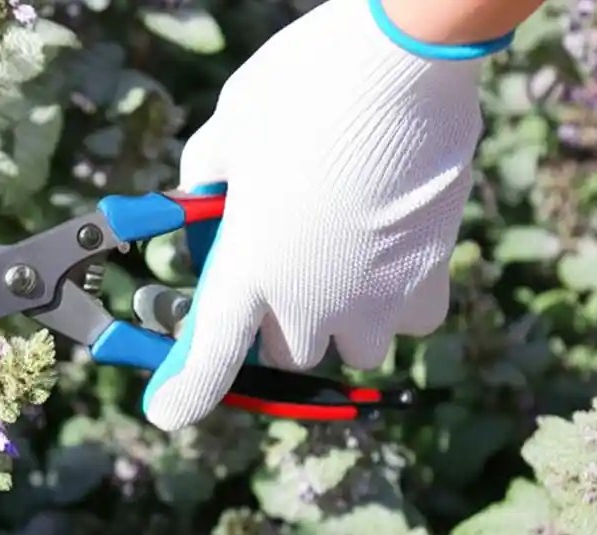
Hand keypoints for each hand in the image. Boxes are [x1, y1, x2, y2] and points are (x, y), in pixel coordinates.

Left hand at [139, 0, 515, 430]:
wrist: (401, 63)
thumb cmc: (301, 89)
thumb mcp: (225, 133)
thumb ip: (203, 185)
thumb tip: (200, 200)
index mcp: (245, 274)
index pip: (209, 364)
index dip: (183, 394)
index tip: (165, 409)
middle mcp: (308, 305)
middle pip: (284, 350)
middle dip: (274, 320)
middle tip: (275, 263)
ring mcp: (374, 300)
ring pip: (351, 345)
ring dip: (338, 317)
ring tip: (336, 255)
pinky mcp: (431, 280)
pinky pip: (408, 320)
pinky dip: (397, 300)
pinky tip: (387, 252)